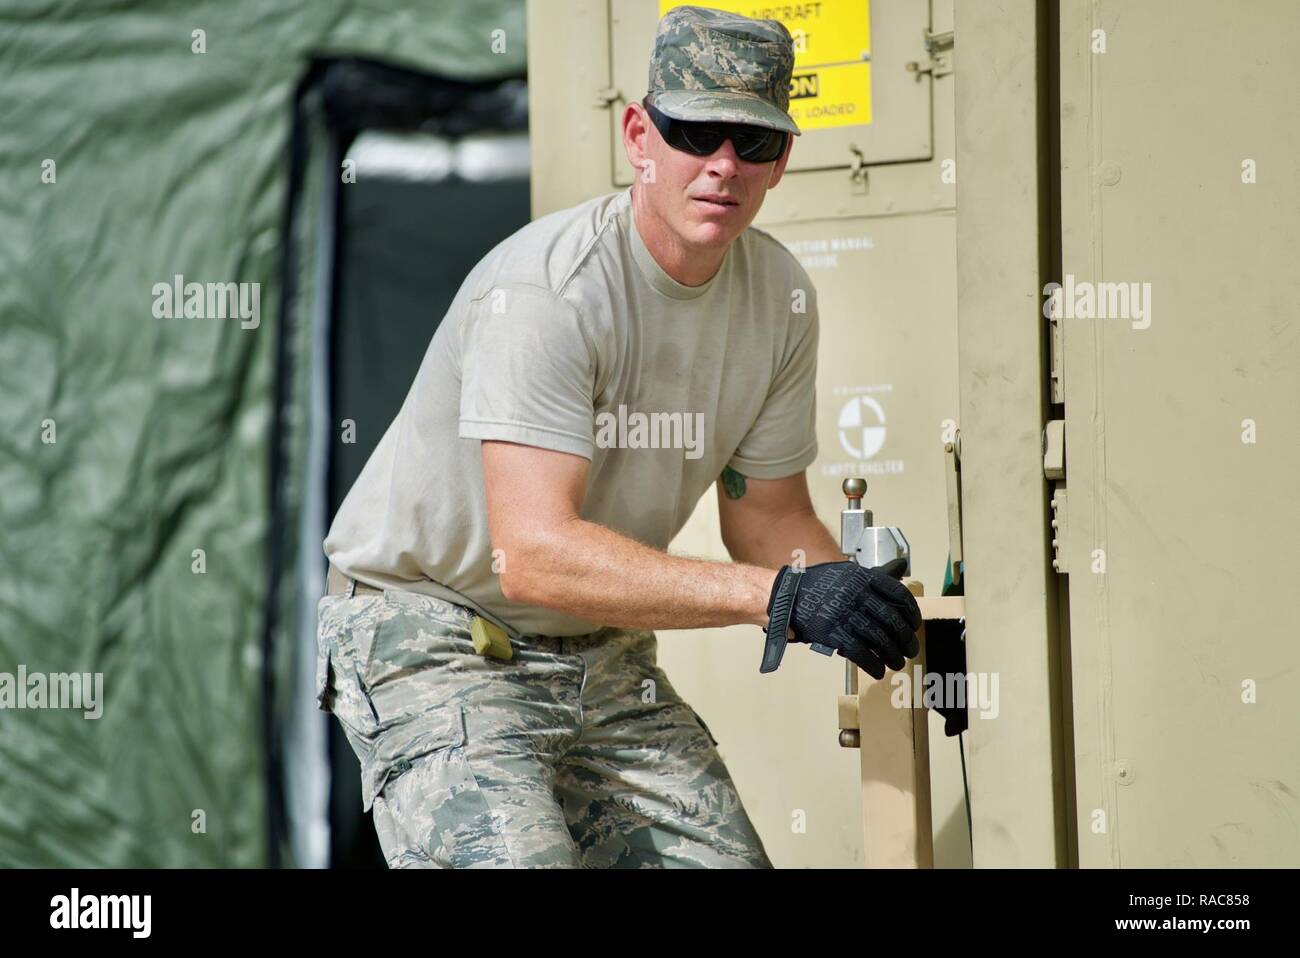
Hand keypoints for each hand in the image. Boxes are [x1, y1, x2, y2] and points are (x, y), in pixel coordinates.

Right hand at [764, 558, 920, 678]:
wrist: (786, 596)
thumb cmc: (817, 587)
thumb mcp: (845, 574)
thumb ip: (869, 583)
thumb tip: (895, 599)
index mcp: (861, 577)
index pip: (898, 595)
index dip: (911, 613)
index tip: (915, 625)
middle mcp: (855, 594)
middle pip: (892, 621)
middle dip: (906, 640)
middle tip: (910, 650)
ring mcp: (843, 613)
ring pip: (879, 639)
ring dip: (892, 656)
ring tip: (897, 663)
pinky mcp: (832, 633)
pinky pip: (860, 653)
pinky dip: (873, 665)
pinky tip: (878, 671)